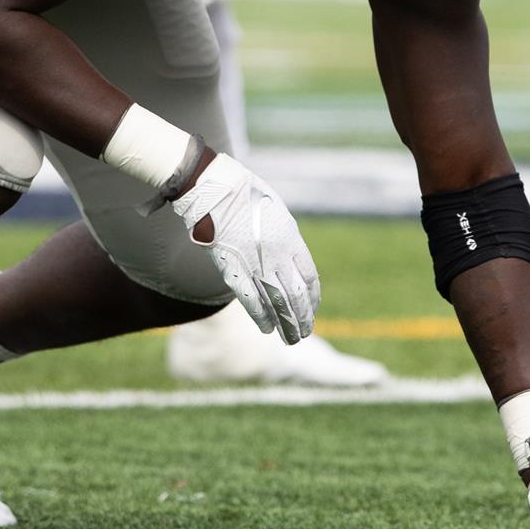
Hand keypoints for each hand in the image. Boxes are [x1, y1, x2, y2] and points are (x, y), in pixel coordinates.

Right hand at [169, 154, 319, 343]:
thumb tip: (292, 259)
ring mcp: (255, 263)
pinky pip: (250, 299)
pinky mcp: (233, 269)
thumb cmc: (246, 195)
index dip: (312, 298)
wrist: (216, 188)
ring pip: (276, 302)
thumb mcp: (277, 213)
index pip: (309, 278)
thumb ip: (287, 239)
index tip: (313, 308)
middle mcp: (277, 255)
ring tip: (291, 339)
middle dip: (302, 318)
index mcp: (291, 239)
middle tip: (305, 333)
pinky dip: (260, 316)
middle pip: (296, 295)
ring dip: (285, 323)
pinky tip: (267, 328)